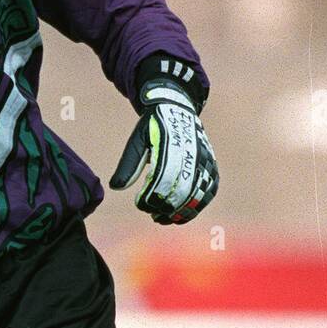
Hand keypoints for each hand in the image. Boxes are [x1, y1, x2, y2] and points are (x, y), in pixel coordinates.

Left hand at [110, 78, 217, 223]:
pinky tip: (183, 213)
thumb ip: (128, 164)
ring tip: (164, 219)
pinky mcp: (211, 165)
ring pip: (196, 194)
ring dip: (181, 211)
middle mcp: (191, 153)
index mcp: (170, 145)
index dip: (151, 196)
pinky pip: (209, 190)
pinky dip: (197, 205)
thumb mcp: (137, 141)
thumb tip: (115, 187)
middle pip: (180, 191)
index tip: (140, 203)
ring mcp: (204, 159)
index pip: (161, 180)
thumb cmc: (153, 126)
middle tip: (152, 215)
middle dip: (165, 207)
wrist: (178, 108)